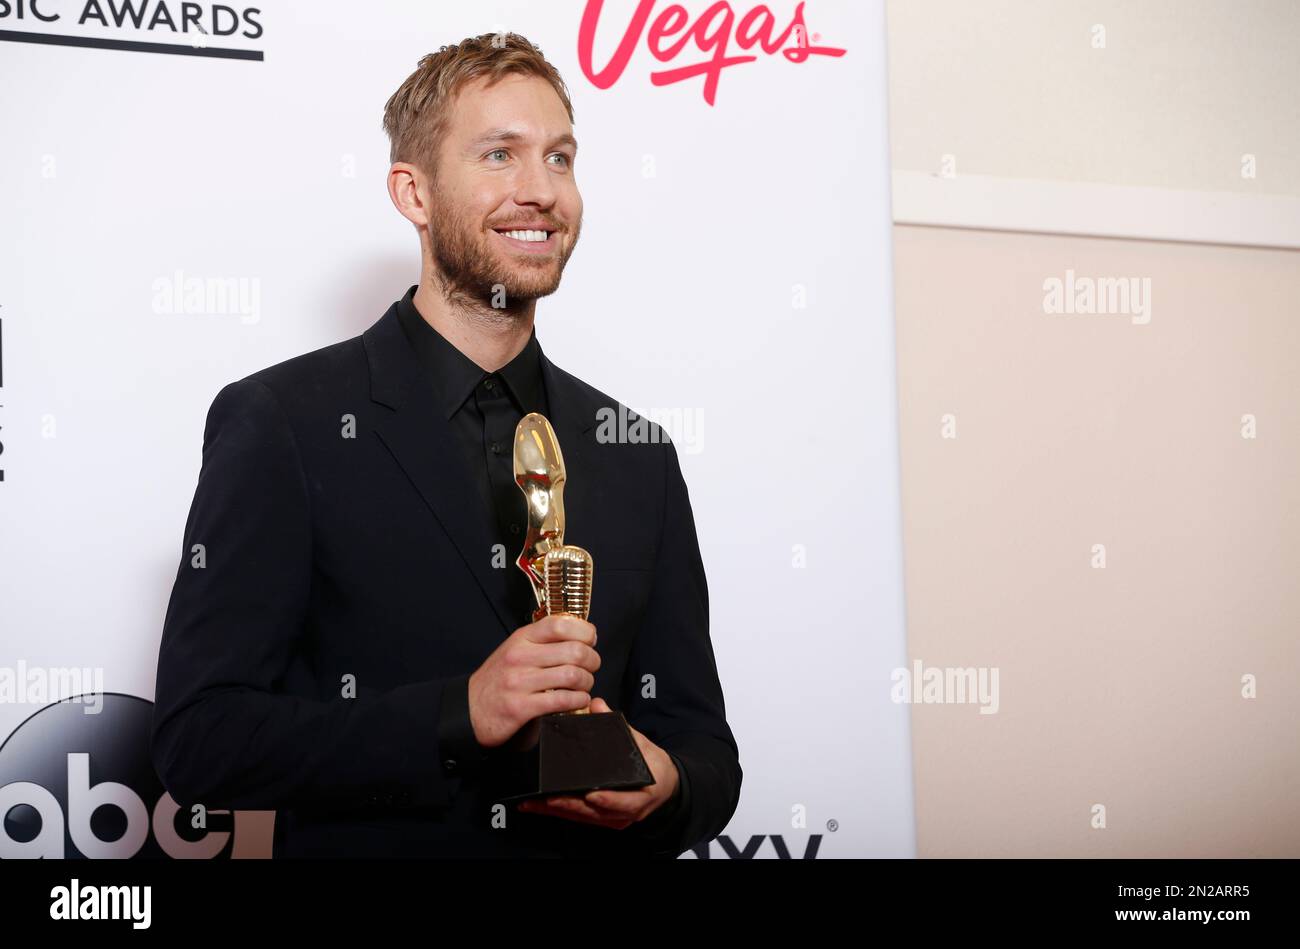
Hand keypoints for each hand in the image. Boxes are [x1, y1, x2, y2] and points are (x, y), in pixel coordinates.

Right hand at [466, 614, 599, 747]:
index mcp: (521, 639)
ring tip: (584, 686)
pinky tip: (577, 700)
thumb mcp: (515, 650)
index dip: (584, 631)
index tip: (591, 640)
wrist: (468, 710)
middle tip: (591, 667)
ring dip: (587, 682)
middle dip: (592, 660)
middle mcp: (520, 657)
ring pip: (572, 675)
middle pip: (574, 651)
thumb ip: (542, 642)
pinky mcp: (521, 707)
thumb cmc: (498, 680)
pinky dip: (578, 700)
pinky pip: (563, 700)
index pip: (560, 624)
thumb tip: (581, 636)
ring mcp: (519, 682)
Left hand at [516, 697, 679, 829]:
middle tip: (548, 799)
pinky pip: (579, 818)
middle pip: (596, 814)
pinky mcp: (602, 821)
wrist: (666, 787)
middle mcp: (626, 814)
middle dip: (571, 806)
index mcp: (641, 796)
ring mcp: (613, 821)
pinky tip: (540, 807)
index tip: (592, 796)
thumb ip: (621, 728)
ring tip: (535, 804)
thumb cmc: (654, 767)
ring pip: (583, 818)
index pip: (624, 802)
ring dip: (557, 812)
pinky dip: (559, 812)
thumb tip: (597, 704)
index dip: (608, 801)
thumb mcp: (643, 745)